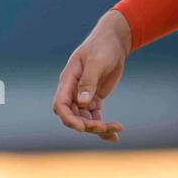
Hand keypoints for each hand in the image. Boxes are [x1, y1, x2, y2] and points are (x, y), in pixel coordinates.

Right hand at [52, 9, 132, 142]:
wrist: (115, 41)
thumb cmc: (102, 47)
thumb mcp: (96, 62)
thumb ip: (88, 81)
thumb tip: (82, 103)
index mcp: (68, 80)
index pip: (60, 105)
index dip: (68, 118)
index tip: (82, 127)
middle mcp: (73, 90)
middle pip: (73, 116)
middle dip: (87, 125)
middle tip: (104, 127)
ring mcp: (83, 96)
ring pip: (85, 119)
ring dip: (98, 127)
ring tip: (116, 129)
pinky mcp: (95, 98)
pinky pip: (96, 116)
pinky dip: (104, 126)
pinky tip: (115, 136)